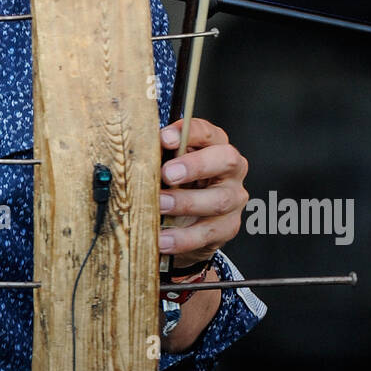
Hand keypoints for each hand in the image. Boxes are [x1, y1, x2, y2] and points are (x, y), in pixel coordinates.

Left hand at [158, 117, 248, 267]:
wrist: (185, 221)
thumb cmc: (176, 184)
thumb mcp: (168, 164)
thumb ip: (160, 155)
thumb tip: (137, 150)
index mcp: (216, 146)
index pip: (208, 132)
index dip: (188, 133)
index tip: (164, 138)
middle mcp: (231, 170)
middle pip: (225, 160)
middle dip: (195, 165)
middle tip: (167, 173)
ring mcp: (233, 199)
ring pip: (218, 200)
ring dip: (186, 203)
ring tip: (160, 206)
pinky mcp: (227, 227)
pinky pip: (208, 233)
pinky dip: (182, 238)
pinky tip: (162, 239)